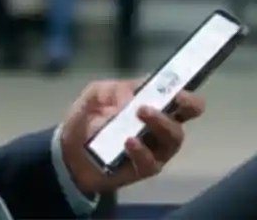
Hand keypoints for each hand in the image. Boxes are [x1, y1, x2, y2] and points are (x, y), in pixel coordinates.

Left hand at [59, 78, 205, 195]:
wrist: (68, 154)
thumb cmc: (88, 120)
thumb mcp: (95, 95)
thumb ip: (113, 89)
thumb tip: (130, 97)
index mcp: (154, 102)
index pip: (182, 97)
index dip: (186, 92)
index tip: (178, 89)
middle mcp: (162, 125)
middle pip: (187, 115)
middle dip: (183, 105)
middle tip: (169, 97)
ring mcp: (156, 148)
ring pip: (173, 138)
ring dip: (160, 123)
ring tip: (141, 114)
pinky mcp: (145, 168)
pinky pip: (151, 161)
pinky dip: (141, 150)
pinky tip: (128, 141)